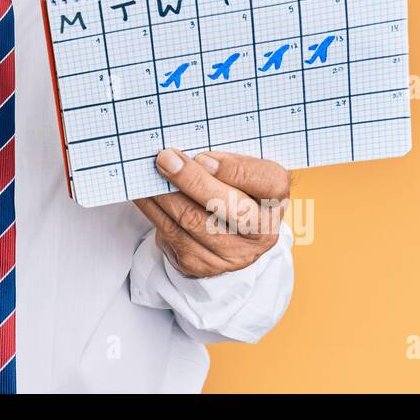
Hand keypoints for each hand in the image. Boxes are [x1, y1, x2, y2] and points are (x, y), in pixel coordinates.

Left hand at [135, 149, 289, 278]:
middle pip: (228, 206)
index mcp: (275, 198)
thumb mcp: (240, 170)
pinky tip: (143, 194)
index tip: (202, 157)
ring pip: (192, 221)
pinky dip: (154, 210)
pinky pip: (172, 234)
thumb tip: (189, 155)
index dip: (233, 169)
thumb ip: (224, 160)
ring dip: (165, 195)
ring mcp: (233, 254)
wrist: (226, 234)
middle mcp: (262, 232)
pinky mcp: (202, 264)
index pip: (265, 180)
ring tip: (148, 174)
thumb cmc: (232, 189)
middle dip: (192, 180)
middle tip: (165, 159)